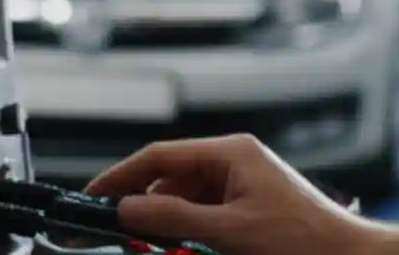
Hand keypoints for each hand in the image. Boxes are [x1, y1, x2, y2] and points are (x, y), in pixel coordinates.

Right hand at [84, 134, 380, 254]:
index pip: (160, 156)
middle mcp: (235, 163)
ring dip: (166, 226)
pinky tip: (183, 248)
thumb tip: (127, 210)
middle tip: (119, 234)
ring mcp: (242, 186)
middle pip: (169, 179)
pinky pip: (205, 217)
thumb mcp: (229, 230)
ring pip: (184, 202)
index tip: (94, 198)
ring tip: (155, 247)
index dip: (122, 176)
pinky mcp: (249, 210)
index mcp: (231, 153)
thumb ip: (173, 218)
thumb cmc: (304, 240)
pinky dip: (188, 234)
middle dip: (144, 208)